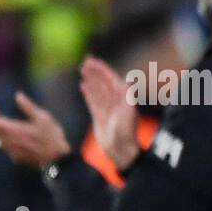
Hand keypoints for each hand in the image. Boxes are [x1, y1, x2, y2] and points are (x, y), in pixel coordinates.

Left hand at [0, 91, 71, 167]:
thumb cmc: (53, 136)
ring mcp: (13, 151)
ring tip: (2, 123)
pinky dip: (4, 139)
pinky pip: (5, 147)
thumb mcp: (44, 117)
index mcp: (16, 130)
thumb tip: (18, 95)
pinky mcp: (17, 158)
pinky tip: (11, 136)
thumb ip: (28, 106)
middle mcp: (12, 141)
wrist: (60, 158)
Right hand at [79, 55, 139, 169]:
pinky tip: (83, 85)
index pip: (111, 79)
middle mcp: (116, 102)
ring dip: (91, 80)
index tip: (92, 60)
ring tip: (82, 70)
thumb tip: (128, 79)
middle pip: (104, 83)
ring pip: (98, 91)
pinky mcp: (100, 117)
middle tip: (85, 62)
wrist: (120, 150)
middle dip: (95, 72)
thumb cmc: (125, 132)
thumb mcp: (128, 113)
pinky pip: (93, 101)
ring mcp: (108, 109)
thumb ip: (127, 96)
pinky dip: (88, 93)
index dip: (102, 69)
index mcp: (123, 99)